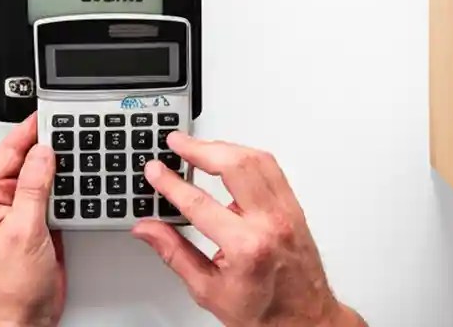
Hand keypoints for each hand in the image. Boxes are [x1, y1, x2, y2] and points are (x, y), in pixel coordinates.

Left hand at [0, 113, 64, 326]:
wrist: (25, 318)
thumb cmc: (10, 286)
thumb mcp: (23, 230)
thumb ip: (33, 188)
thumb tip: (42, 153)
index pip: (6, 152)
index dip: (28, 132)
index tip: (47, 115)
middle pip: (24, 160)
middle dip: (47, 145)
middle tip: (69, 127)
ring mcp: (18, 211)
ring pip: (41, 176)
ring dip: (59, 165)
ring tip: (78, 147)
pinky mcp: (37, 222)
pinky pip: (53, 194)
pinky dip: (67, 186)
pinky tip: (79, 178)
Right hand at [133, 133, 365, 326]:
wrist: (305, 322)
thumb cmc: (264, 314)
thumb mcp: (208, 290)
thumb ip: (174, 253)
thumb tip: (148, 229)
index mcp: (247, 247)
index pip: (200, 203)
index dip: (171, 183)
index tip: (155, 171)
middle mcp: (271, 224)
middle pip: (236, 165)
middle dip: (201, 148)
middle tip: (177, 143)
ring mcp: (286, 212)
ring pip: (257, 160)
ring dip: (225, 147)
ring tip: (199, 146)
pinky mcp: (294, 208)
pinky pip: (272, 169)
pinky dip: (247, 157)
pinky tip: (230, 158)